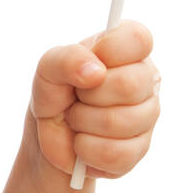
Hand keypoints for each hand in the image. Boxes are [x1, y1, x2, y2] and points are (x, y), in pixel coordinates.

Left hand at [29, 20, 159, 180]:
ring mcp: (147, 116)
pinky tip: (83, 142)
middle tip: (77, 97)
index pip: (138, 39)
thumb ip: (67, 59)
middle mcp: (145, 79)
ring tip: (77, 120)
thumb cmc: (55, 95)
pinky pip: (115, 153)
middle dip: (88, 95)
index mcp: (128, 49)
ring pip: (121, 122)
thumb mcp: (48, 69)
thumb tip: (96, 72)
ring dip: (83, 123)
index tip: (90, 64)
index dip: (109, 52)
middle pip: (129, 85)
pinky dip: (86, 149)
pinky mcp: (139, 150)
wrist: (46, 139)